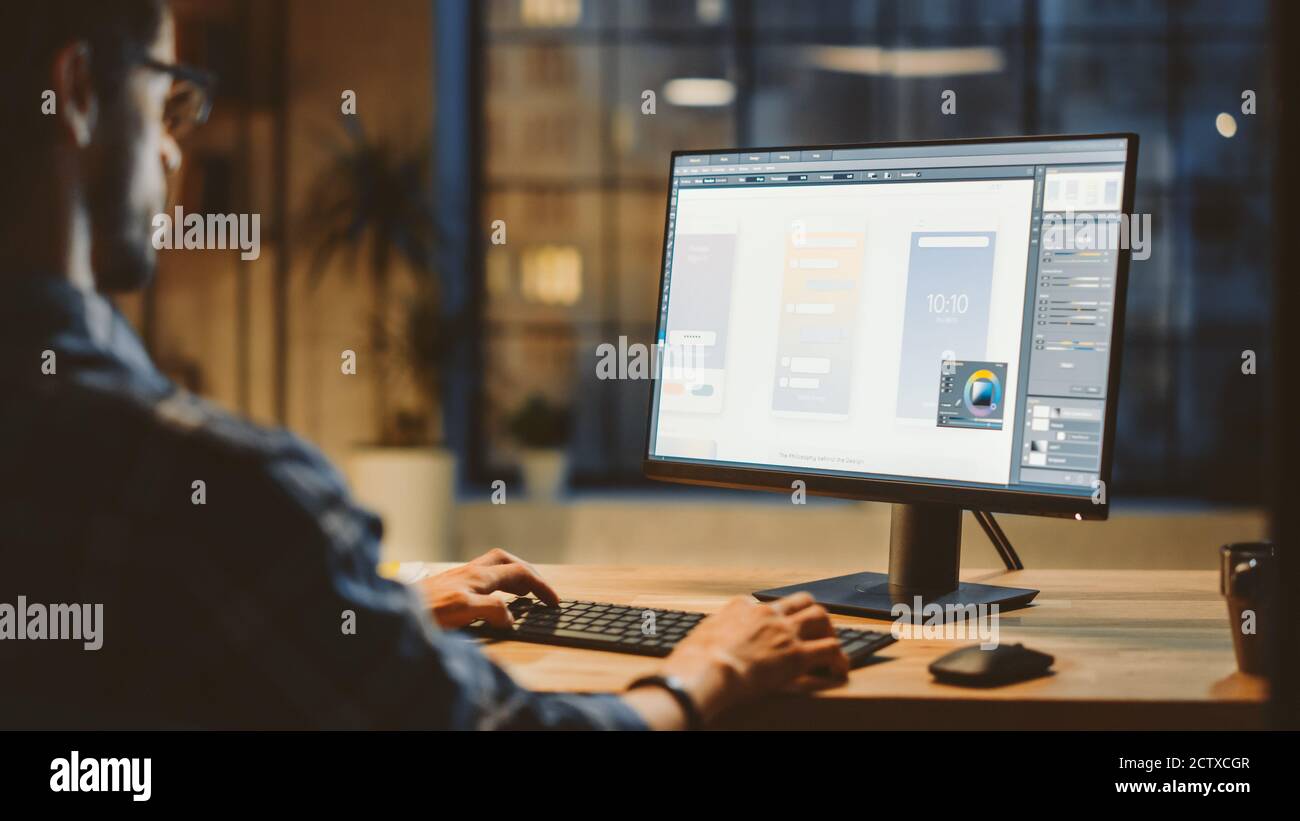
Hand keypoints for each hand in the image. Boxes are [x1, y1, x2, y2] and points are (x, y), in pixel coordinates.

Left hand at [418, 548, 558, 629]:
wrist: (395, 611)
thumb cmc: (425, 611)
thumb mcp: (463, 611)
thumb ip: (492, 610)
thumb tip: (510, 617)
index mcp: (479, 576)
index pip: (520, 573)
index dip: (541, 586)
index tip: (554, 601)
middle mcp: (470, 572)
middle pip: (507, 561)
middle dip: (528, 572)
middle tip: (540, 590)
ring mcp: (458, 578)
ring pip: (493, 567)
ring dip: (511, 576)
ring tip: (521, 593)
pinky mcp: (448, 587)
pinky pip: (481, 578)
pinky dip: (495, 585)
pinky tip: (491, 599)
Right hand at [650, 593, 847, 723]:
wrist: (707, 669)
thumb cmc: (696, 659)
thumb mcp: (700, 635)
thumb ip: (712, 632)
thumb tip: (706, 638)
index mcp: (742, 607)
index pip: (767, 603)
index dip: (778, 616)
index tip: (780, 628)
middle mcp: (767, 613)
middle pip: (801, 601)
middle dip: (812, 613)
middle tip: (817, 629)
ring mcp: (784, 631)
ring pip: (821, 618)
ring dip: (829, 631)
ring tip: (832, 647)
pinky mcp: (797, 654)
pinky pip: (829, 650)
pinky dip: (838, 659)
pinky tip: (839, 670)